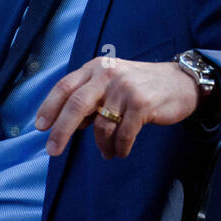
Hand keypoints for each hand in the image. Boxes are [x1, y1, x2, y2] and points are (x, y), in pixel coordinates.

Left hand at [37, 57, 201, 158]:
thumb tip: (66, 125)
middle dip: (61, 131)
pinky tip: (121, 151)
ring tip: (107, 153)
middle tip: (53, 151)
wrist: (180, 83)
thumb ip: (89, 98)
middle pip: (76, 105)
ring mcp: (125, 88)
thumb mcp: (112, 83)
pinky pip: (123, 134)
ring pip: (101, 126)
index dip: (50, 107)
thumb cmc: (141, 87)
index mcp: (96, 68)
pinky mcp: (142, 104)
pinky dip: (120, 147)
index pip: (65, 86)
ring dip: (102, 145)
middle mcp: (108, 74)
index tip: (40, 127)